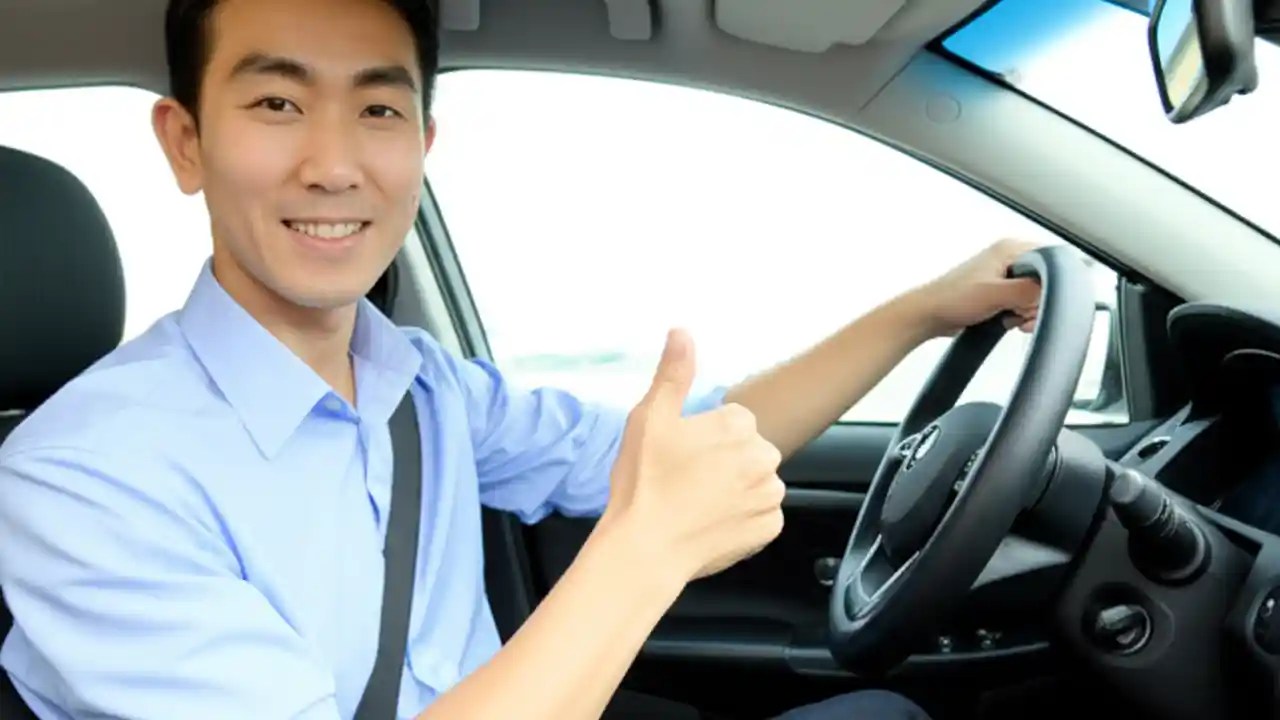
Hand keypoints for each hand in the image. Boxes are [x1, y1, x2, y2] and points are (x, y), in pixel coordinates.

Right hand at [603, 329, 785, 581]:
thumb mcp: (649, 418)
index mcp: (738, 425)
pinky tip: (711, 522)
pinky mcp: (768, 529)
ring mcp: (768, 495)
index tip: (680, 455)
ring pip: (756, 481)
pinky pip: (760, 514)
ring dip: (736, 488)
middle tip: (684, 480)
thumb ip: (673, 372)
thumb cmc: (643, 482)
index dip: (703, 437)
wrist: (645, 548)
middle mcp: (763, 457)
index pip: (731, 420)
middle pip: (747, 449)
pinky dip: (742, 517)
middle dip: (724, 460)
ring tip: (696, 503)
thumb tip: (682, 331)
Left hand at [912, 238, 1044, 337]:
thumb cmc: (952, 299)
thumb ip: (1028, 291)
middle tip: (1021, 312)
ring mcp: (1005, 276)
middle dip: (1037, 302)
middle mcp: (1009, 258)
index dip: (1053, 282)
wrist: (929, 315)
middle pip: (1046, 280)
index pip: (1052, 259)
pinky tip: (1009, 321)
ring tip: (1012, 318)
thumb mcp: (995, 294)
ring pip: (1036, 295)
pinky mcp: (1000, 292)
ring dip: (1028, 312)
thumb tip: (1052, 291)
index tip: (1040, 299)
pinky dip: (1020, 315)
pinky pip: (1023, 304)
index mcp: (1010, 249)